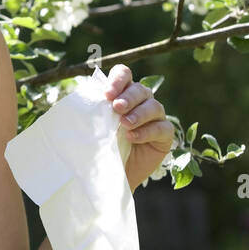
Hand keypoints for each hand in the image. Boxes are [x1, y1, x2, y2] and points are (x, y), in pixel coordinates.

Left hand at [101, 64, 174, 190]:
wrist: (109, 174)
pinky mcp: (165, 136)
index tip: (107, 94)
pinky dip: (147, 131)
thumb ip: (91, 111)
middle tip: (116, 107)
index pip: (124, 74)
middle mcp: (140, 102)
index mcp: (121, 94)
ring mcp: (155, 118)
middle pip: (140, 89)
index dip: (118, 80)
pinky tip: (133, 137)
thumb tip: (83, 101)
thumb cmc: (99, 147)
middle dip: (128, 97)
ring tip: (125, 124)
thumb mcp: (91, 127)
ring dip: (138, 114)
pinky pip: (162, 128)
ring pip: (153, 106)